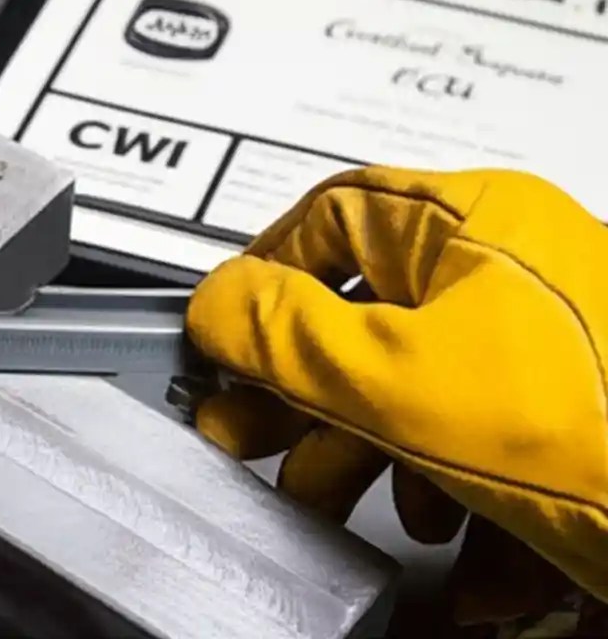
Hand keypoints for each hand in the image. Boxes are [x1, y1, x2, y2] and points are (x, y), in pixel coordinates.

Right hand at [185, 166, 607, 626]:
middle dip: (303, 396)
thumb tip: (213, 305)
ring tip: (344, 503)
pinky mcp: (574, 418)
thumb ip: (285, 336)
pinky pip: (485, 444)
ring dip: (374, 461)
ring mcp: (546, 348)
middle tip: (255, 439)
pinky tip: (460, 563)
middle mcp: (508, 274)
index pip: (327, 219)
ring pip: (419, 392)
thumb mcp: (401, 381)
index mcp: (470, 225)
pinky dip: (457, 502)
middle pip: (364, 318)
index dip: (258, 278)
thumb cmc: (599, 430)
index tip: (219, 339)